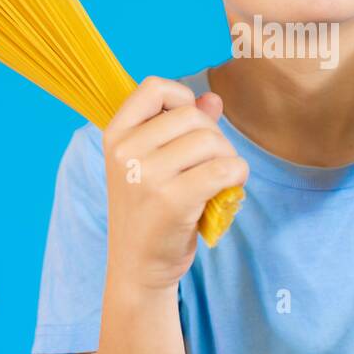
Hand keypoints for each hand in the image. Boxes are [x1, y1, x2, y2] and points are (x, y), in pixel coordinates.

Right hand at [102, 76, 248, 292]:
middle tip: (213, 164)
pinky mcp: (172, 201)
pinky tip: (230, 187)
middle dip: (215, 137)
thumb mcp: (152, 163)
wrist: (137, 266)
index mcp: (115, 135)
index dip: (182, 98)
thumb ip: (180, 126)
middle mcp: (126, 152)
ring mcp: (146, 176)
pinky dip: (237, 175)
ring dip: (228, 158)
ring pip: (211, 142)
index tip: (189, 125)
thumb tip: (213, 99)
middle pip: (192, 117)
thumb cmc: (148, 210)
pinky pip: (223, 169)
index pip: (153, 87)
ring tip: (220, 179)